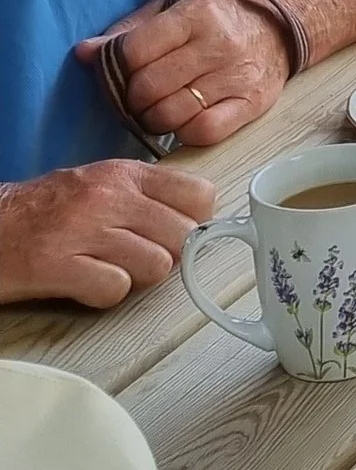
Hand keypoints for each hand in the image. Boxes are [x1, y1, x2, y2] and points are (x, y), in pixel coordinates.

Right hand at [0, 161, 216, 308]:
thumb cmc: (41, 212)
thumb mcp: (97, 186)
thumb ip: (144, 198)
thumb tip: (193, 220)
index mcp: (123, 174)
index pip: (199, 194)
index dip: (194, 223)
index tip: (176, 234)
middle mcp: (108, 196)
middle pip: (182, 236)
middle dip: (166, 256)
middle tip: (134, 259)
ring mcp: (84, 230)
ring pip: (157, 265)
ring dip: (135, 277)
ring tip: (105, 270)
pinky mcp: (58, 265)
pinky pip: (116, 289)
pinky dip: (103, 295)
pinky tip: (83, 284)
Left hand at [84, 0, 295, 149]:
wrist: (281, 29)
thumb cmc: (218, 20)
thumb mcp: (174, 10)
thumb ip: (129, 32)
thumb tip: (84, 54)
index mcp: (195, 15)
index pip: (134, 52)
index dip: (119, 68)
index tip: (125, 72)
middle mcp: (217, 44)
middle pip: (149, 88)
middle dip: (135, 99)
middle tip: (141, 97)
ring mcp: (236, 76)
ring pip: (171, 114)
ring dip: (155, 119)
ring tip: (160, 109)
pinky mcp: (252, 103)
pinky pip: (203, 132)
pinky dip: (185, 133)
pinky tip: (185, 121)